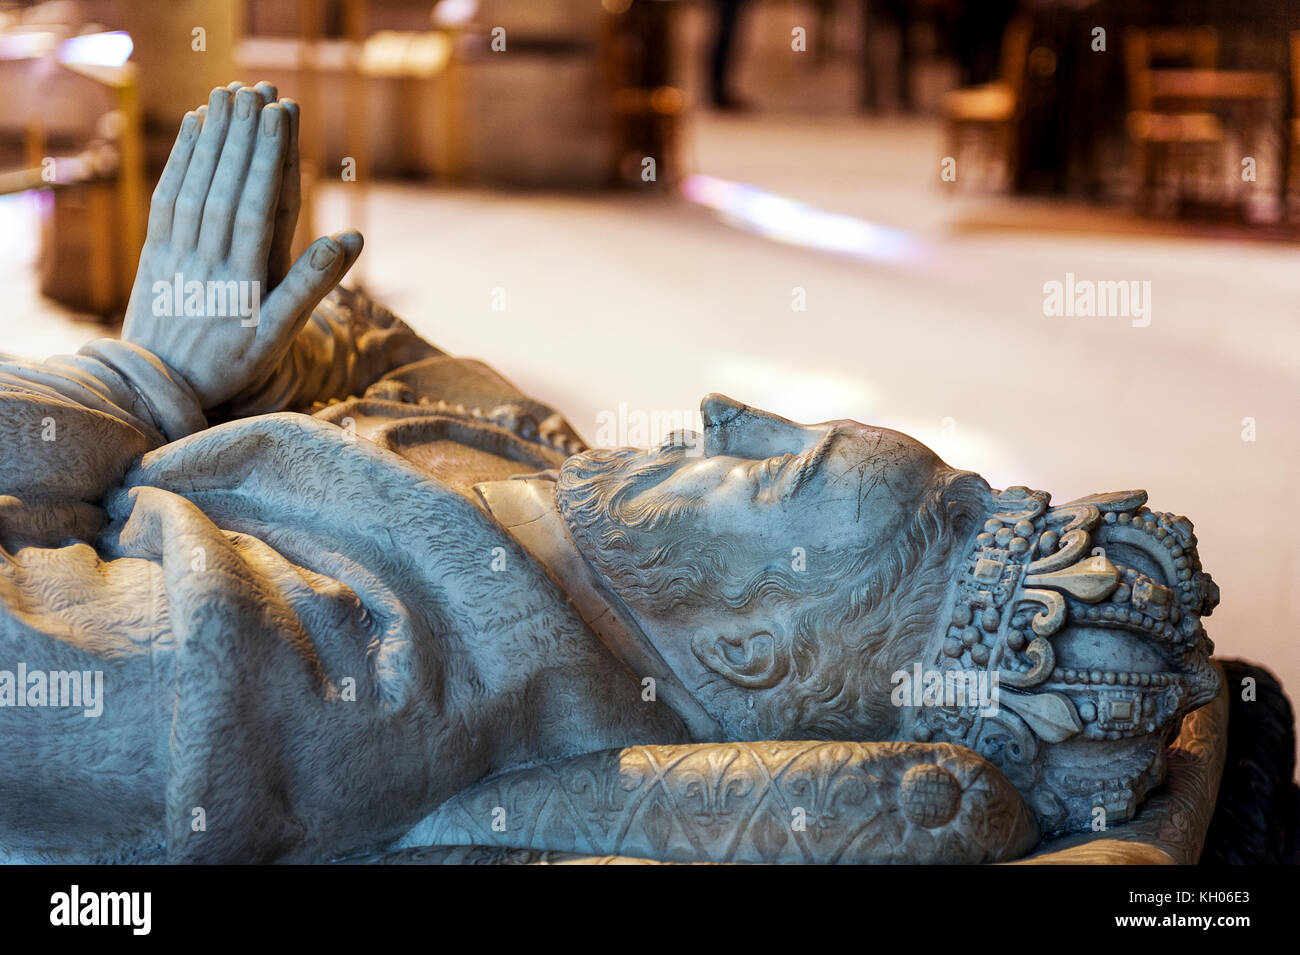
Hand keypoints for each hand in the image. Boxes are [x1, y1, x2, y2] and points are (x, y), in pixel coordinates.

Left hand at [122, 82, 361, 408]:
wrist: (163, 388)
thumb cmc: (232, 364)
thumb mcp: (279, 334)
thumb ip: (312, 284)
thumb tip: (353, 238)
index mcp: (240, 281)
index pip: (253, 207)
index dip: (264, 159)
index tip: (276, 117)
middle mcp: (204, 261)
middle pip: (222, 187)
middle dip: (239, 136)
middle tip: (255, 90)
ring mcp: (175, 255)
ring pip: (193, 186)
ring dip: (210, 137)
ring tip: (226, 95)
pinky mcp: (154, 254)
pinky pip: (166, 198)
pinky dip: (179, 159)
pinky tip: (192, 127)